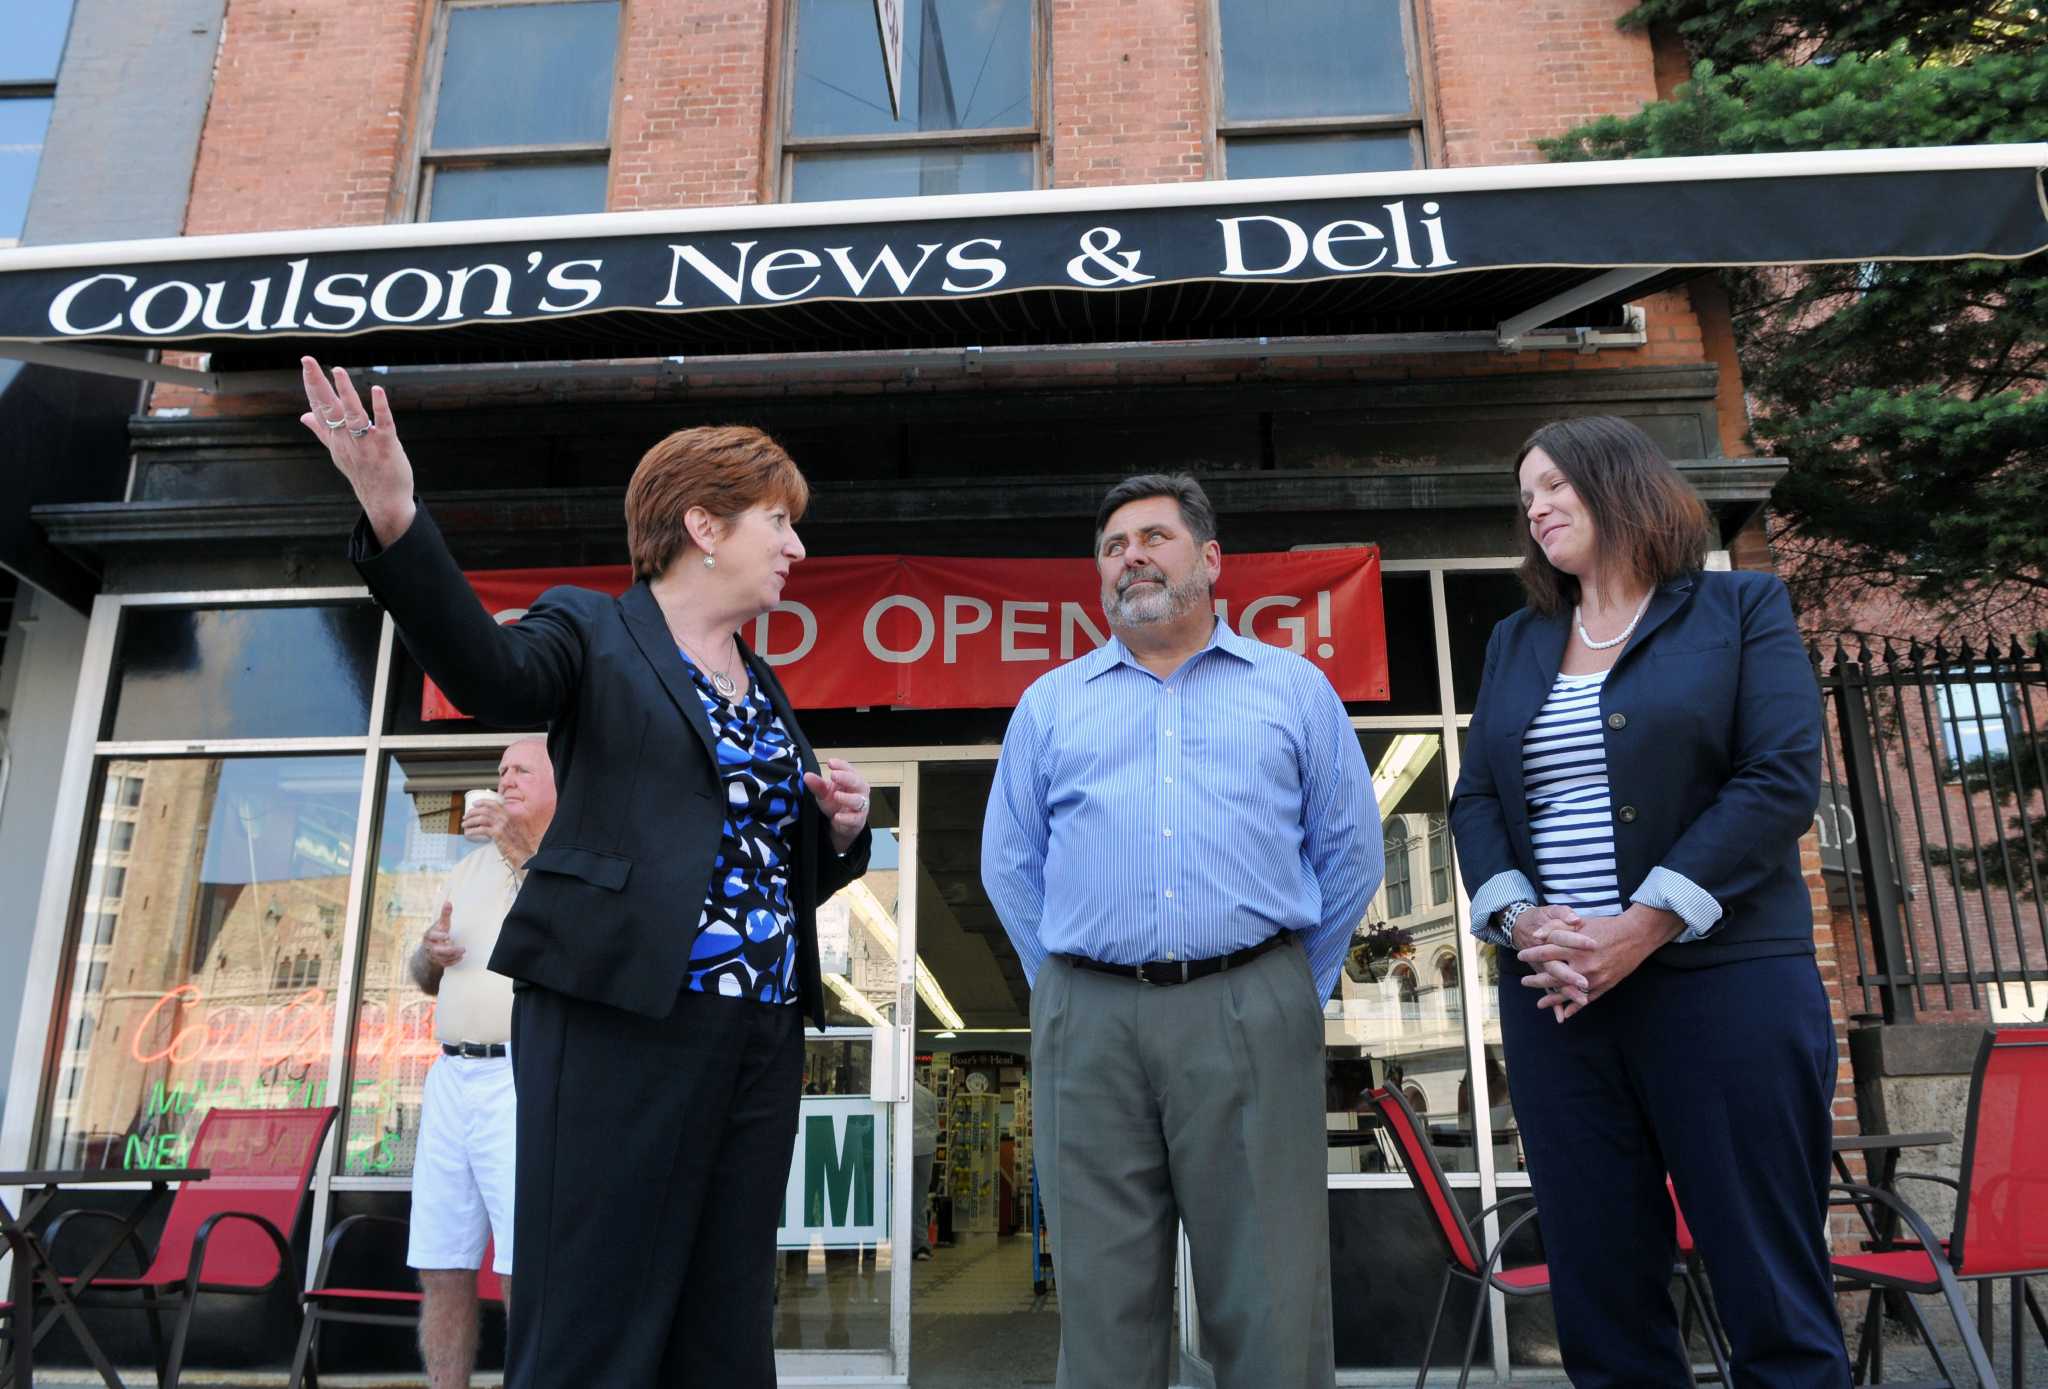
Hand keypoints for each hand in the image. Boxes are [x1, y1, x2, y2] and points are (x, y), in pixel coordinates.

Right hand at [298, 356, 415, 545]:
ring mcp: (366, 443)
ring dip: (346, 392)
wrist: (384, 501)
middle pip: (329, 409)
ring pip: (353, 414)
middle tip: (307, 360)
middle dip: (318, 384)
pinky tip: (377, 390)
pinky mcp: (387, 446)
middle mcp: (347, 439)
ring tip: (338, 371)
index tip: (305, 365)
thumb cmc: (362, 473)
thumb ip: (322, 431)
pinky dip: (380, 407)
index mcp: (336, 438)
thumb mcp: (337, 452)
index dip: (312, 387)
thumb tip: (302, 415)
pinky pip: (383, 424)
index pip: (319, 408)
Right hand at [421, 903, 464, 968]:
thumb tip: (448, 902)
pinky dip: (452, 961)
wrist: (429, 947)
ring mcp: (432, 955)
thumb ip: (445, 914)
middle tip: (462, 948)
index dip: (439, 936)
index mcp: (428, 936)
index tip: (448, 935)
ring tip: (462, 951)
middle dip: (450, 950)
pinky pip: (444, 964)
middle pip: (437, 950)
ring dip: (453, 956)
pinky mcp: (436, 962)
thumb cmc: (437, 933)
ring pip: (441, 958)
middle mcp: (429, 946)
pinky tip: (460, 957)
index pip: (431, 936)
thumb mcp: (441, 924)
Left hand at [464, 799, 539, 867]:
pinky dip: (472, 831)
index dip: (482, 802)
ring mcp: (501, 825)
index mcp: (507, 815)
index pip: (493, 804)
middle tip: (465, 816)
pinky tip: (468, 833)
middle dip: (472, 812)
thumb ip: (502, 823)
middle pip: (484, 810)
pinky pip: (481, 830)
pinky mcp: (497, 834)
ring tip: (464, 825)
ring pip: (481, 819)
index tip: (474, 804)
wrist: (521, 851)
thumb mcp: (510, 828)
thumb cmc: (515, 841)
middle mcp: (504, 818)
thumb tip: (489, 823)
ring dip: (470, 821)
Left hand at [803, 758, 870, 855]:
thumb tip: (807, 776)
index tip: (830, 762)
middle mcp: (859, 791)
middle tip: (833, 775)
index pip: (849, 769)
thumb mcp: (824, 792)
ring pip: (858, 800)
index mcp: (852, 780)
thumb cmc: (835, 802)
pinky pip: (855, 818)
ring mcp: (860, 806)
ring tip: (836, 795)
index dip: (841, 765)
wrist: (841, 822)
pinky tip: (837, 817)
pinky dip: (846, 818)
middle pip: (857, 782)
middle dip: (846, 778)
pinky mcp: (858, 820)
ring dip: (847, 798)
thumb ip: (817, 785)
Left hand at [1518, 904, 1682, 1021]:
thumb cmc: (1606, 926)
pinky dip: (1575, 1006)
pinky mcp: (1605, 985)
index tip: (1520, 956)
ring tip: (1539, 1003)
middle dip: (1536, 980)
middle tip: (1524, 982)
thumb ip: (1556, 927)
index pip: (1546, 953)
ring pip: (1567, 991)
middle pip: (1553, 975)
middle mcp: (1583, 965)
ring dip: (1552, 998)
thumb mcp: (1580, 922)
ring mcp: (1594, 977)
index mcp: (1575, 947)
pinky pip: (1587, 999)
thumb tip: (1536, 936)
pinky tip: (1565, 1013)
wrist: (1635, 935)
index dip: (1531, 955)